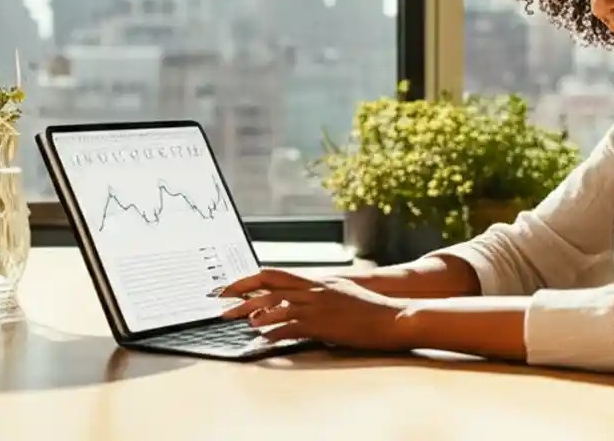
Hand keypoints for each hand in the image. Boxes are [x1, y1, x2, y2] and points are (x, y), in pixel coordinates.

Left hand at [220, 269, 412, 350]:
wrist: (392, 317)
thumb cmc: (369, 310)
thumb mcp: (342, 294)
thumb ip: (319, 295)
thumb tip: (298, 303)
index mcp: (317, 281)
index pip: (275, 274)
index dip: (249, 279)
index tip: (231, 286)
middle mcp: (314, 289)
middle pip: (268, 285)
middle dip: (241, 292)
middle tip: (220, 301)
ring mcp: (317, 306)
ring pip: (275, 305)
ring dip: (252, 313)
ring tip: (236, 320)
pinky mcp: (322, 325)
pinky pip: (290, 327)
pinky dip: (273, 333)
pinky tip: (262, 339)